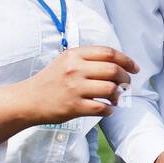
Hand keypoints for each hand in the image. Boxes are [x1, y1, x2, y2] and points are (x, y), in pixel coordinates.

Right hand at [0, 45, 137, 144]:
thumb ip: (89, 59)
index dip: (126, 60)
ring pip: (110, 89)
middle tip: (126, 85)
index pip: (109, 53)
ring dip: (118, 95)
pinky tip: (107, 109)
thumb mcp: (66, 61)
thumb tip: (118, 65)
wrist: (29, 100)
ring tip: (115, 98)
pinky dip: (109, 109)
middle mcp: (75, 69)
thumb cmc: (51, 80)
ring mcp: (74, 88)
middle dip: (125, 78)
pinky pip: (101, 108)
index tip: (134, 68)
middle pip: (113, 70)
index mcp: (75, 55)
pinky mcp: (73, 107)